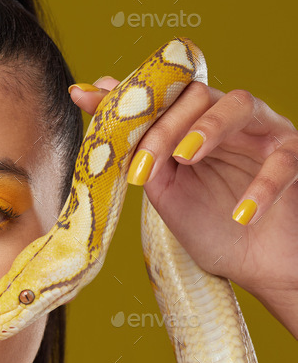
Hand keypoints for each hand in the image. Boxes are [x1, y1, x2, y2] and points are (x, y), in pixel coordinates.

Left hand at [69, 76, 297, 337]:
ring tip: (186, 157)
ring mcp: (264, 135)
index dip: (130, 99)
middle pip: (197, 95)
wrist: (255, 267)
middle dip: (165, 125)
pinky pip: (282, 160)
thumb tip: (96, 107)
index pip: (164, 98)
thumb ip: (139, 152)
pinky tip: (242, 214)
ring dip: (209, 127)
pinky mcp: (295, 159)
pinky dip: (262, 186)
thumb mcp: (165, 191)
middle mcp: (229, 121)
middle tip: (145, 163)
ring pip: (240, 104)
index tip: (85, 100)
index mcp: (196, 126)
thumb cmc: (211, 227)